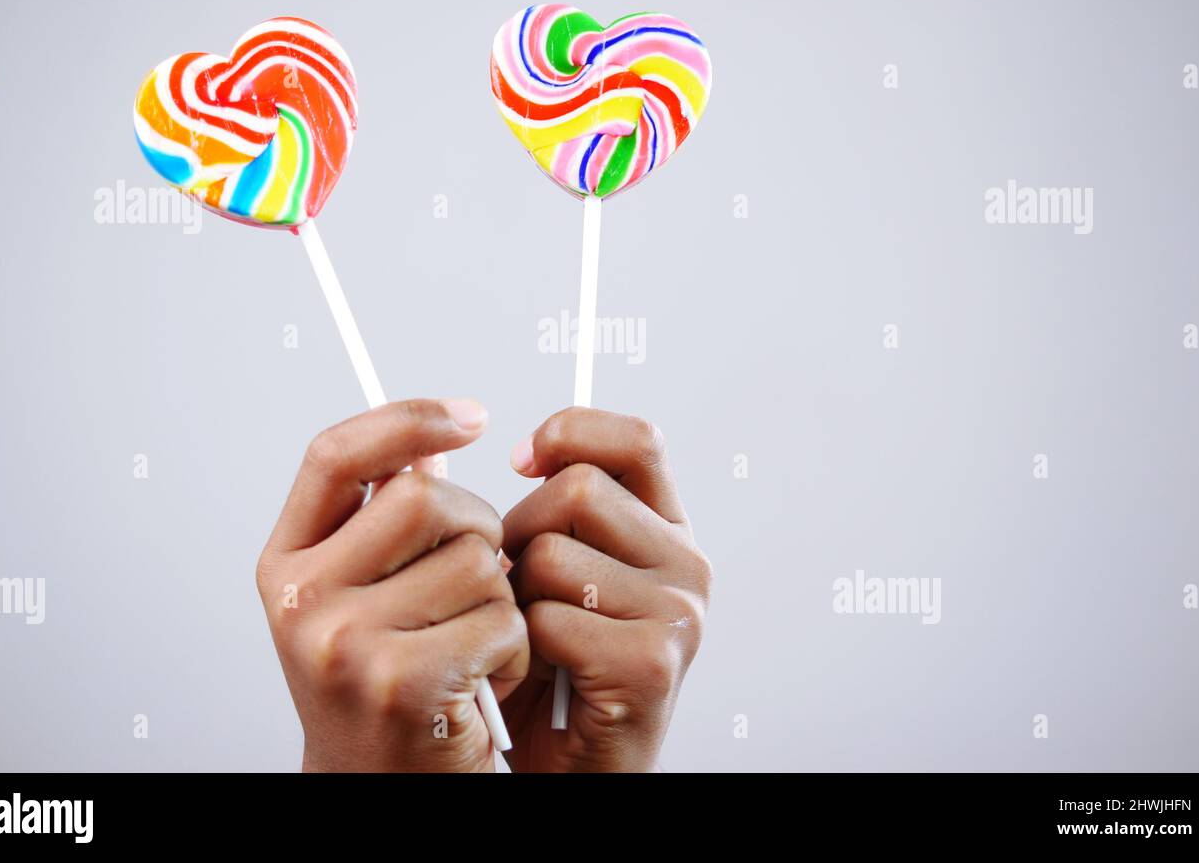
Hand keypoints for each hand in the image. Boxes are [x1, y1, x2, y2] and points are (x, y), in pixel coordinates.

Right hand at [256, 399, 527, 772]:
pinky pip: (501, 621)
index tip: (470, 416)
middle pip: (423, 498)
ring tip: (475, 643)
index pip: (333, 456)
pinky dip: (515, 650)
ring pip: (475, 561)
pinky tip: (487, 680)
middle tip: (481, 577)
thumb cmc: (384, 686)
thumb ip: (382, 523)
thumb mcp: (360, 597)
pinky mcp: (403, 683)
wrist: (379, 788)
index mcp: (285, 564)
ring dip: (502, 600)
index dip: (404, 419)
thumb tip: (433, 448)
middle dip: (477, 528)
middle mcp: (299, 598)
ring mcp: (344, 642)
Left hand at [499, 408, 711, 771]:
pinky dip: (522, 649)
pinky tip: (539, 675)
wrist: (569, 767)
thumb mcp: (557, 568)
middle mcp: (687, 564)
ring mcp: (678, 613)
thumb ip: (551, 505)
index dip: (570, 432)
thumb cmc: (552, 666)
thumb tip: (510, 450)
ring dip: (516, 598)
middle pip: (577, 489)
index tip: (522, 461)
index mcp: (667, 530)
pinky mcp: (651, 663)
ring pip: (552, 554)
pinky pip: (549, 619)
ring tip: (530, 637)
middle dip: (521, 533)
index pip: (636, 440)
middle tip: (521, 590)